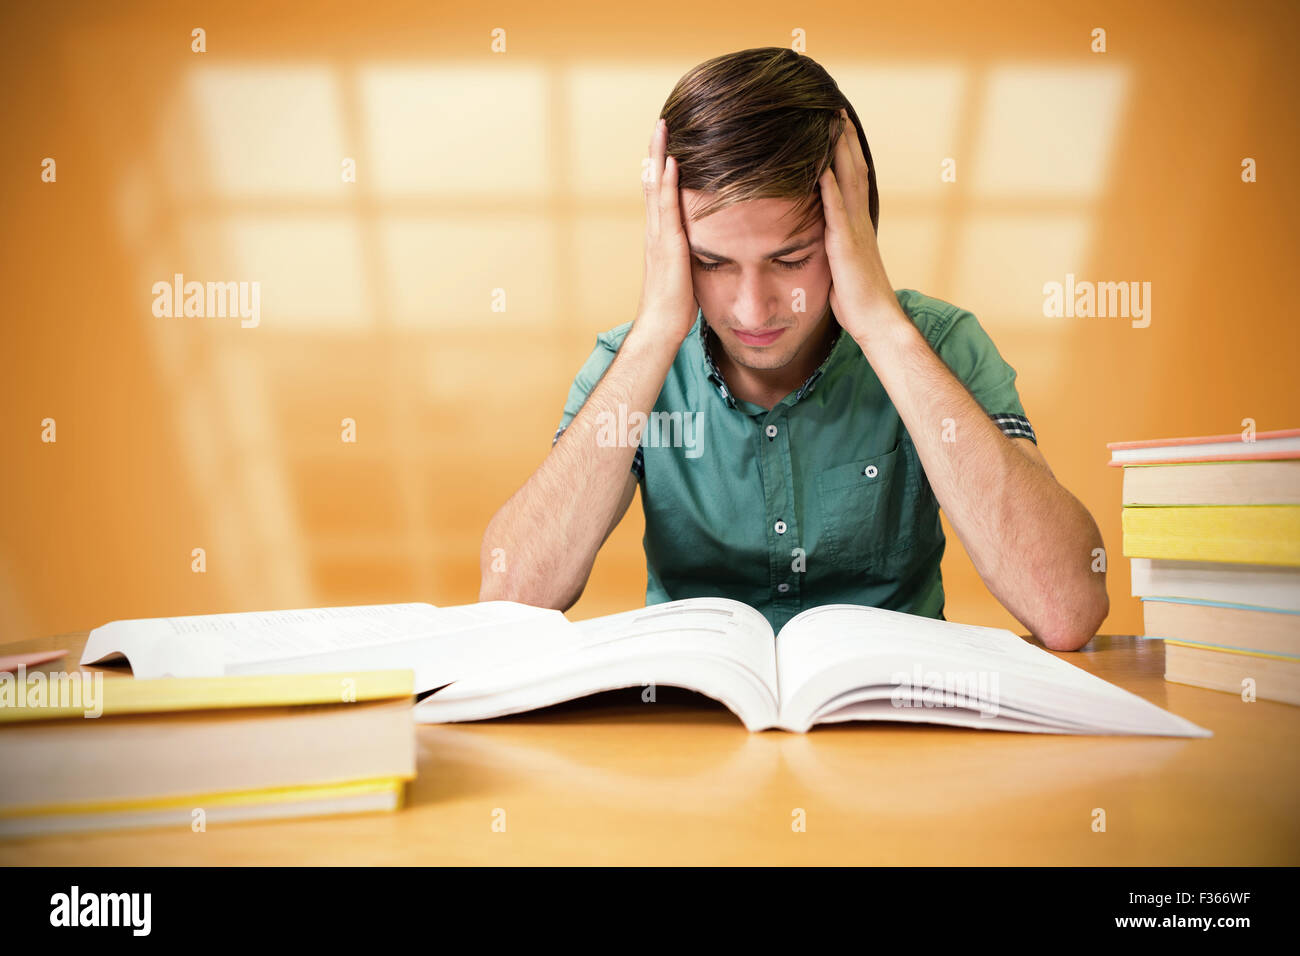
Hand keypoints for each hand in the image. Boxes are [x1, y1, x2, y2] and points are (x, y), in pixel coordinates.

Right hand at [632, 117, 699, 348]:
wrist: (661, 327)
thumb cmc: (676, 306)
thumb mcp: (686, 272)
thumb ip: (690, 253)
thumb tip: (702, 244)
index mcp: (660, 237)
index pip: (659, 195)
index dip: (660, 168)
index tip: (665, 143)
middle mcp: (655, 231)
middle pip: (653, 183)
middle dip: (656, 153)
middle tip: (661, 123)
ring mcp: (658, 236)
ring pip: (656, 188)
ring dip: (658, 157)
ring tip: (662, 129)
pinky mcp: (668, 245)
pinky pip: (667, 208)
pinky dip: (668, 183)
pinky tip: (672, 161)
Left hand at [818, 109, 906, 341]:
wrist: (876, 319)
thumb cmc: (857, 296)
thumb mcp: (842, 261)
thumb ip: (834, 240)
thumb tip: (822, 231)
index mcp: (856, 221)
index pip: (851, 175)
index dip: (843, 148)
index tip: (834, 121)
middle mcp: (857, 220)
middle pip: (851, 168)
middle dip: (842, 137)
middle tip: (833, 106)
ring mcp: (853, 231)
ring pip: (848, 182)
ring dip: (839, 152)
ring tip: (830, 123)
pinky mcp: (845, 247)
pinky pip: (837, 213)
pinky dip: (830, 190)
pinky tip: (821, 170)